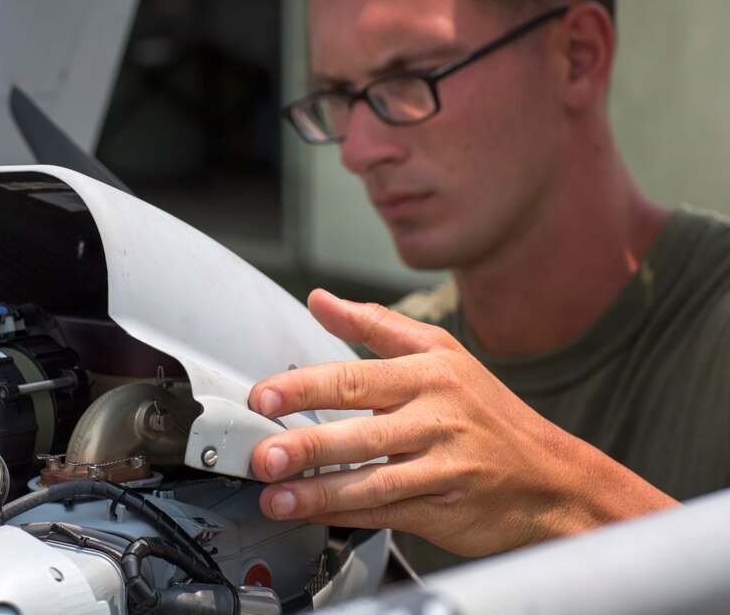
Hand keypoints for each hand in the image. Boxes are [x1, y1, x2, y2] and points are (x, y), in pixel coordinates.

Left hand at [248, 289, 676, 556]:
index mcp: (430, 374)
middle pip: (360, 431)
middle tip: (262, 454)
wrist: (554, 479)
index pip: (356, 378)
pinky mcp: (443, 510)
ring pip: (371, 481)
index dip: (305, 388)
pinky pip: (383, 514)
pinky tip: (307, 513)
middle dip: (305, 445)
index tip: (264, 396)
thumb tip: (320, 300)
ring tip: (272, 496)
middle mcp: (437, 418)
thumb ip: (375, 326)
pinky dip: (342, 515)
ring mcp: (442, 467)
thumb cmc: (488, 413)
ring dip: (316, 492)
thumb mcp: (441, 354)